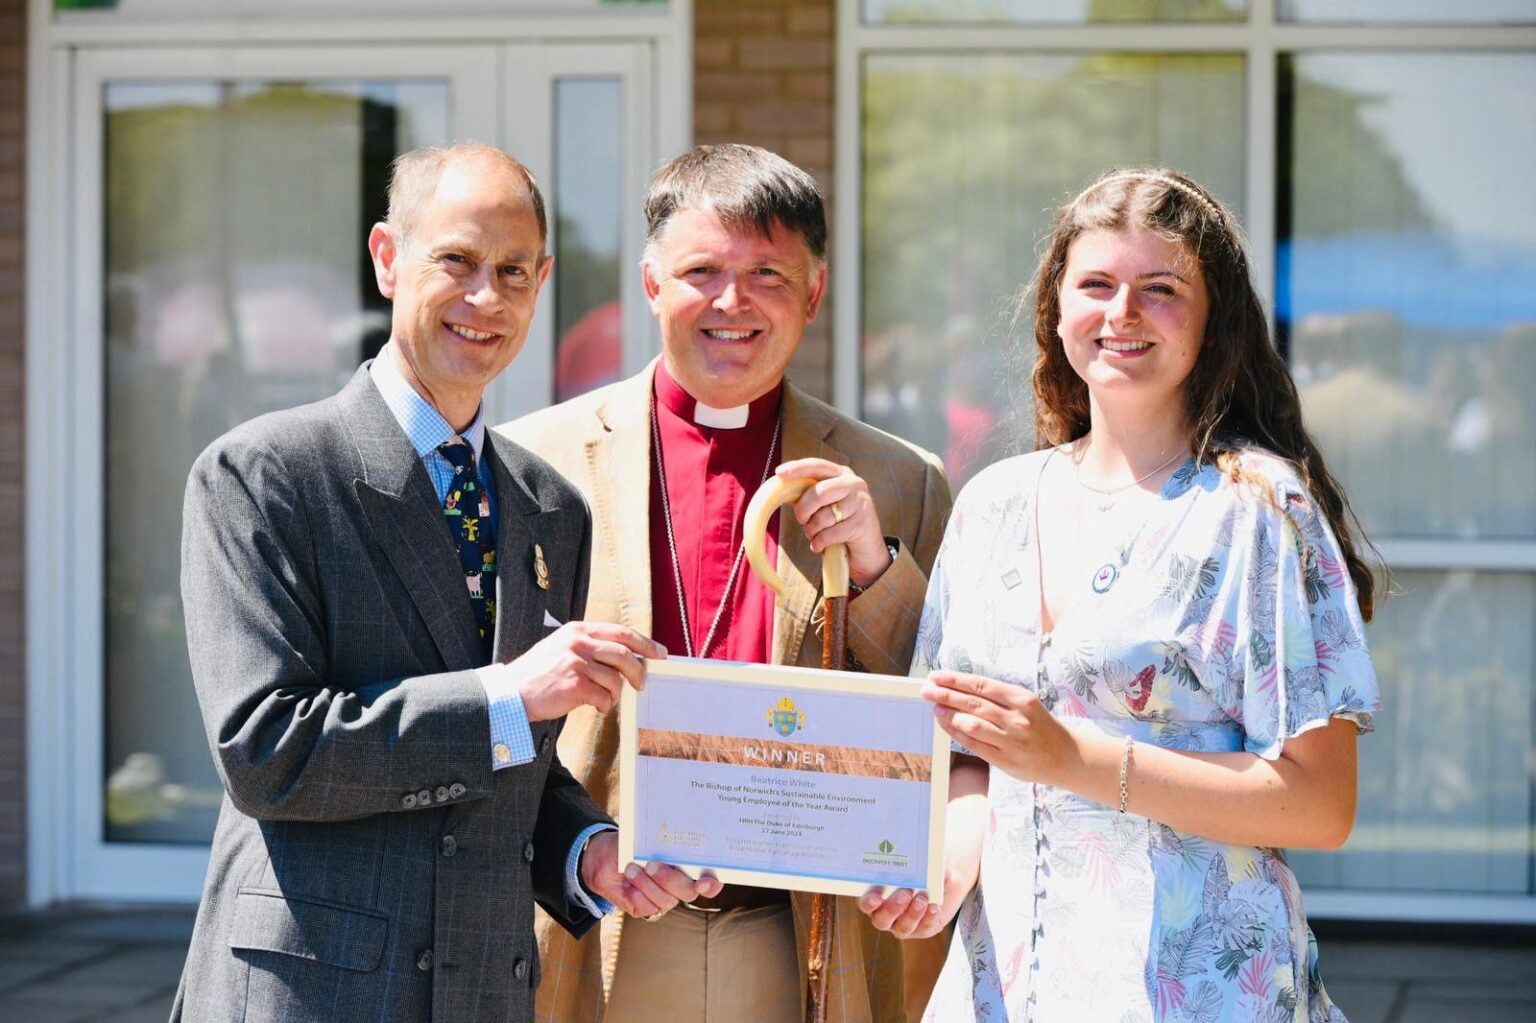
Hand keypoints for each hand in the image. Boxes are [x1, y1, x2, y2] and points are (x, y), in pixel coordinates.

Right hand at [501, 622, 664, 721]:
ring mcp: (577, 663)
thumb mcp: (563, 648)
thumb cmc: (539, 674)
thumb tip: (628, 659)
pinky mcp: (576, 684)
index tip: (660, 654)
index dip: (645, 643)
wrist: (511, 693)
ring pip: (616, 679)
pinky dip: (604, 705)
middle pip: (625, 654)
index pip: (621, 632)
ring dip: (615, 694)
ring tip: (603, 699)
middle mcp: (579, 642)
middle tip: (642, 685)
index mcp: (578, 630)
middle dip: (639, 672)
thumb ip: (591, 647)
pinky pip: (605, 697)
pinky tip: (594, 705)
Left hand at [580, 831, 722, 918]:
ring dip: (646, 884)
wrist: (603, 857)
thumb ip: (658, 844)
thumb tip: (667, 844)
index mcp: (687, 866)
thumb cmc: (630, 844)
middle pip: (688, 892)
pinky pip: (646, 908)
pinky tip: (627, 883)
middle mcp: (680, 886)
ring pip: (666, 901)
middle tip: (651, 865)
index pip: (710, 881)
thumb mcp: (643, 839)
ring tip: (630, 869)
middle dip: (670, 879)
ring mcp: (663, 899)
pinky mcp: (646, 908)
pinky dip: (635, 894)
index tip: (703, 882)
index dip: (712, 884)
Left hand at [775, 458, 891, 588]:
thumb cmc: (839, 524)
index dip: (798, 468)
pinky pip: (829, 534)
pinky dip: (819, 543)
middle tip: (802, 520)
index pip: (817, 466)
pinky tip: (821, 545)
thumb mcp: (824, 505)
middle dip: (803, 510)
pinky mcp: (862, 523)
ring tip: (816, 535)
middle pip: (818, 493)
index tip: (779, 473)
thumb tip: (781, 490)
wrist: (867, 550)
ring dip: (812, 531)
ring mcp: (860, 502)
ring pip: (823, 516)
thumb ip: (808, 495)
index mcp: (841, 474)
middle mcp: (853, 484)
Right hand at [857, 862, 971, 939]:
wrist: (944, 880)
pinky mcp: (922, 930)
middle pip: (881, 920)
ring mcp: (903, 925)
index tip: (876, 897)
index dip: (868, 903)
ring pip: (902, 927)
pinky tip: (934, 907)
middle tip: (905, 893)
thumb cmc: (924, 867)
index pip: (866, 904)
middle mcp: (886, 915)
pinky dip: (929, 918)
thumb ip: (915, 862)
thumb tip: (916, 862)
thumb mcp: (921, 861)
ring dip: (912, 913)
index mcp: (877, 896)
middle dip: (892, 908)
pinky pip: (924, 929)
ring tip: (922, 898)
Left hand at [924, 671, 1076, 783]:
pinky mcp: (1007, 760)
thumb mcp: (1025, 703)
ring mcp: (1011, 740)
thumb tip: (960, 689)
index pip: (980, 684)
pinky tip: (946, 726)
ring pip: (972, 723)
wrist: (1066, 756)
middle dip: (945, 694)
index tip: (936, 676)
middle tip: (926, 690)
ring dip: (949, 714)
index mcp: (1021, 698)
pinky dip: (957, 734)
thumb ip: (997, 697)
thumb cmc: (1040, 726)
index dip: (955, 679)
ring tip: (935, 707)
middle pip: (973, 702)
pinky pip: (975, 745)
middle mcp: (1017, 718)